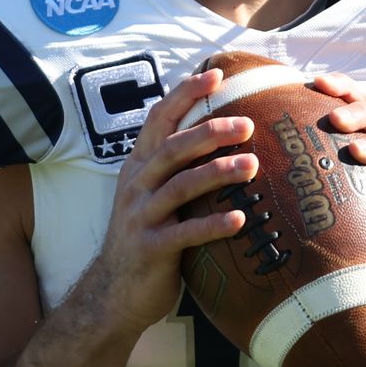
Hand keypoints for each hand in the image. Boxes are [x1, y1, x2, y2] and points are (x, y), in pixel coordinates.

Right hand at [91, 68, 260, 336]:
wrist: (113, 291)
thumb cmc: (148, 235)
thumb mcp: (155, 193)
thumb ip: (179, 165)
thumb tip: (225, 130)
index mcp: (140, 166)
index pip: (160, 119)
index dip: (185, 94)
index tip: (216, 74)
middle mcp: (137, 185)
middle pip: (173, 148)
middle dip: (210, 131)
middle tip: (248, 123)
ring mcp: (140, 216)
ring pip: (180, 186)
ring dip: (218, 173)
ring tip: (252, 166)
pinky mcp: (149, 249)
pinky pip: (184, 233)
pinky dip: (213, 225)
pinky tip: (240, 219)